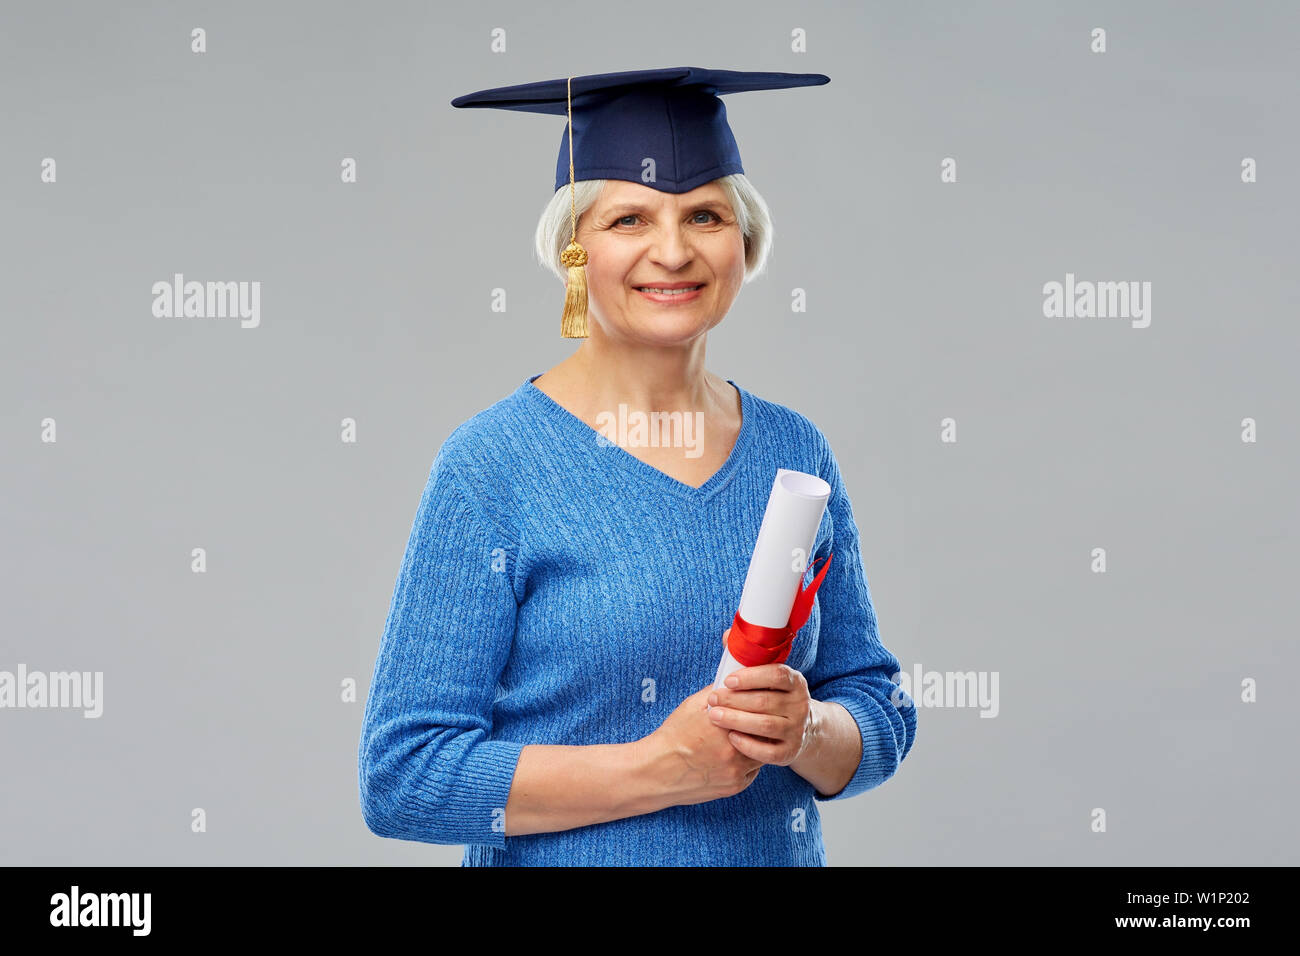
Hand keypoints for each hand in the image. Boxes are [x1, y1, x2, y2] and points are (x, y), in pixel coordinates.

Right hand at [640, 681, 763, 806]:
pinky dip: (749, 761)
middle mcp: (734, 749)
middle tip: (761, 717)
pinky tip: (738, 754)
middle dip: (763, 724)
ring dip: (759, 743)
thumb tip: (735, 682)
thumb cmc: (673, 736)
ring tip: (750, 734)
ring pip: (762, 752)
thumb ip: (716, 693)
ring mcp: (736, 770)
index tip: (761, 700)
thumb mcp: (692, 706)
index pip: (758, 709)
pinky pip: (753, 771)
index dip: (761, 704)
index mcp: (725, 724)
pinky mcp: (735, 786)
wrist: (657, 771)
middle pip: (764, 732)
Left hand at [709, 627, 815, 766]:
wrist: (800, 728)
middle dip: (735, 700)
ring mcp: (797, 730)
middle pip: (766, 701)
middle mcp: (800, 705)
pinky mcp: (790, 752)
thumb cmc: (773, 696)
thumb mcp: (767, 677)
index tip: (728, 680)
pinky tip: (731, 737)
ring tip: (715, 715)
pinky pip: (768, 752)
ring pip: (765, 725)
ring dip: (737, 720)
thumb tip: (727, 636)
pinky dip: (748, 745)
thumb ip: (747, 658)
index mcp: (796, 682)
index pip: (777, 674)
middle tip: (712, 698)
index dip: (752, 676)